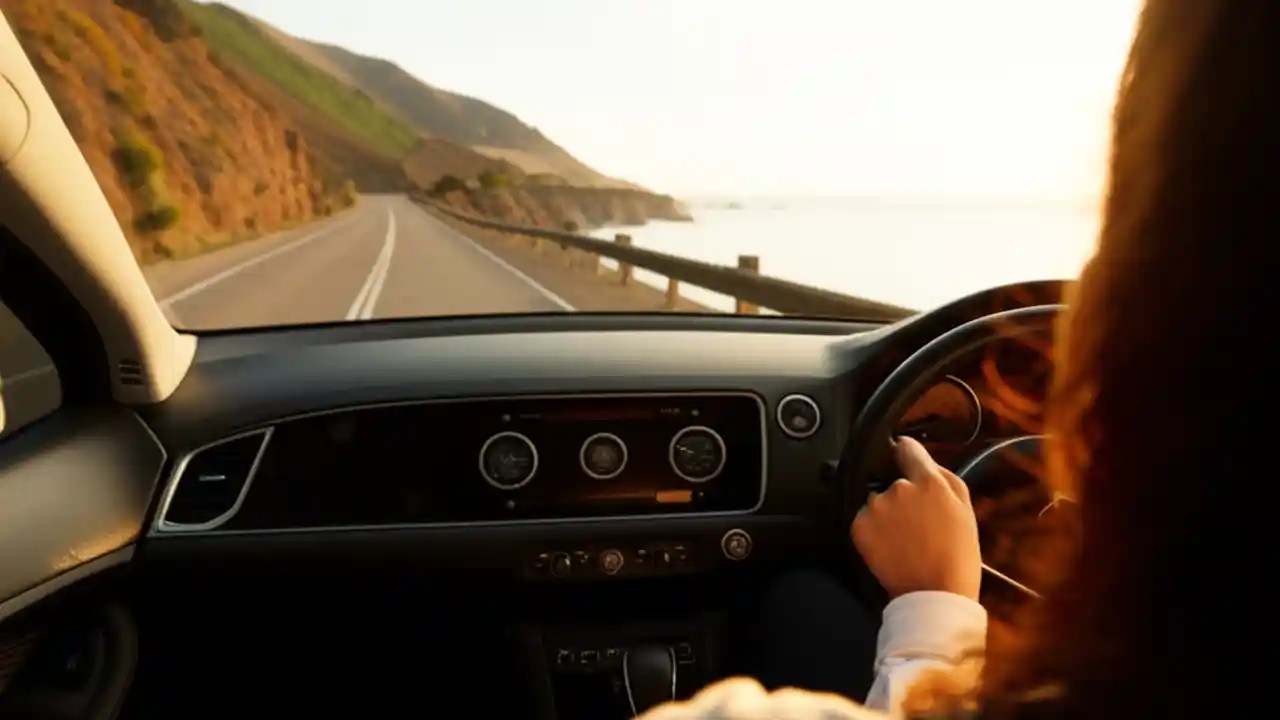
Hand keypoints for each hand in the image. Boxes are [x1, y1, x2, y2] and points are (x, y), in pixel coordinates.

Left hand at [850, 436, 981, 600]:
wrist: (934, 595)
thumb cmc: (958, 556)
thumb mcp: (965, 510)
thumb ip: (946, 477)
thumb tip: (924, 460)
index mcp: (929, 482)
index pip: (907, 448)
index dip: (906, 452)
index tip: (904, 455)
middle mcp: (898, 489)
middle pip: (894, 482)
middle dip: (903, 496)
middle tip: (917, 524)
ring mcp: (876, 507)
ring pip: (878, 502)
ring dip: (887, 514)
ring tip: (904, 540)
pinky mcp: (859, 527)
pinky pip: (864, 520)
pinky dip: (873, 530)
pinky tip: (890, 547)